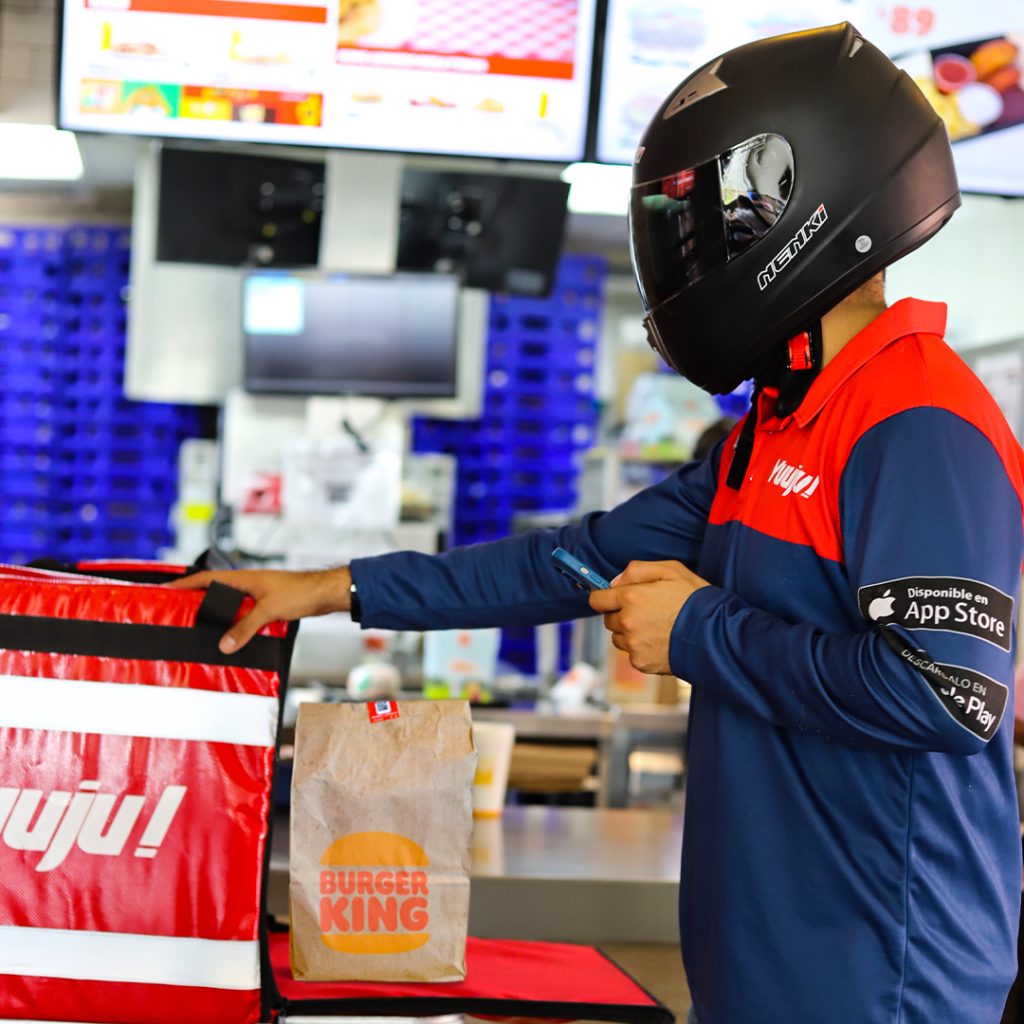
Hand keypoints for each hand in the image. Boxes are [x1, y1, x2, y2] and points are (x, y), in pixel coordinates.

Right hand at [167, 567, 351, 653]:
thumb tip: (223, 645)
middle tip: (176, 616)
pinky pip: (243, 616)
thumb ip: (245, 627)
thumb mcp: (269, 610)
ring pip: (229, 606)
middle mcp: (247, 585)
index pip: (206, 578)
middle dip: (196, 603)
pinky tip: (229, 639)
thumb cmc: (300, 592)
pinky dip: (234, 625)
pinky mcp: (266, 606)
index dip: (184, 584)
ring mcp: (256, 596)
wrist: (325, 594)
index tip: (164, 590)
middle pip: (214, 593)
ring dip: (217, 617)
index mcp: (243, 578)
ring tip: (198, 632)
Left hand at [588, 560, 708, 674]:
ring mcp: (633, 644)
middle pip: (608, 619)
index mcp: (631, 597)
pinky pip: (631, 653)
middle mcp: (628, 622)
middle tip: (645, 612)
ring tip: (655, 627)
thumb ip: (637, 570)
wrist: (717, 633)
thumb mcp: (671, 570)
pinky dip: (641, 648)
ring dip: (629, 632)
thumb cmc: (695, 598)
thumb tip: (615, 582)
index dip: (603, 597)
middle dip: (621, 614)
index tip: (610, 599)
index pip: (597, 599)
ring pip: (618, 638)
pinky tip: (661, 641)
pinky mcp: (641, 662)